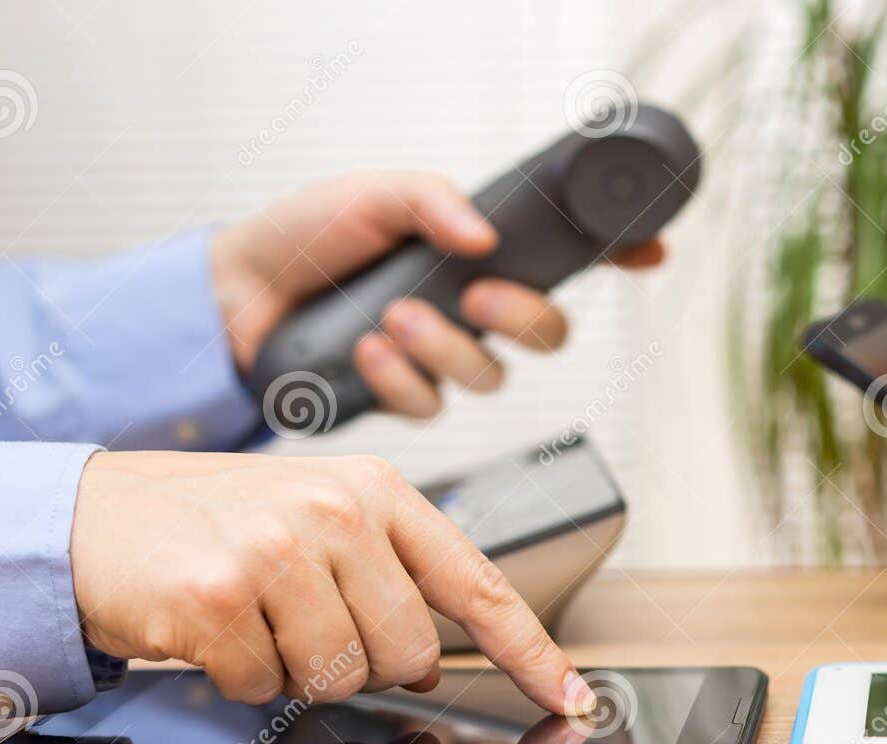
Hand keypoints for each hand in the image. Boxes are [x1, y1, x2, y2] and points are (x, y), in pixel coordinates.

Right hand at [70, 451, 598, 713]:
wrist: (90, 517)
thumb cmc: (215, 525)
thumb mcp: (315, 518)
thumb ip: (388, 571)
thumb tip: (441, 652)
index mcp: (374, 490)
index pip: (477, 582)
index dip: (531, 650)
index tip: (571, 695)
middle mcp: (334, 509)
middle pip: (406, 651)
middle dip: (361, 663)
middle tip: (306, 626)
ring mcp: (276, 548)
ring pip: (339, 676)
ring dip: (294, 671)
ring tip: (256, 619)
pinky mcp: (218, 595)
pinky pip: (262, 686)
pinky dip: (237, 677)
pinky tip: (213, 629)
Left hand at [211, 170, 664, 416]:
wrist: (234, 299)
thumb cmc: (308, 238)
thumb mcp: (371, 196)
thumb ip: (428, 201)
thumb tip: (480, 235)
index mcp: (478, 256)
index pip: (566, 259)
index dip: (619, 257)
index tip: (652, 252)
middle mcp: (471, 312)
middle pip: (547, 335)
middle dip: (524, 319)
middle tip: (479, 295)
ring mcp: (441, 358)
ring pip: (488, 376)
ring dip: (443, 345)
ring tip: (391, 316)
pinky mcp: (404, 398)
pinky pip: (430, 405)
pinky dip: (397, 376)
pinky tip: (362, 349)